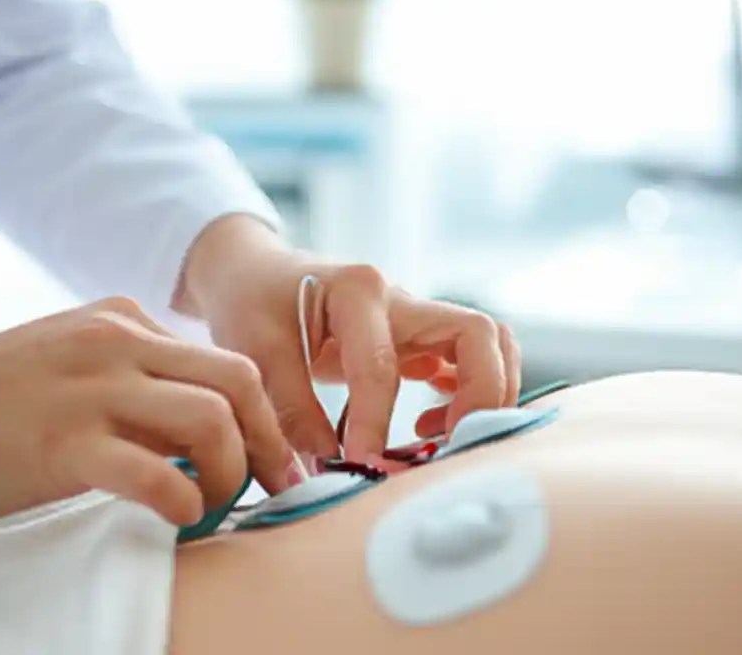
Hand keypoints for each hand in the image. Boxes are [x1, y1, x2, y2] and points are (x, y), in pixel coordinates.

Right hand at [0, 298, 295, 523]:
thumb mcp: (71, 356)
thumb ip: (132, 372)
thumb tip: (199, 421)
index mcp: (123, 320)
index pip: (225, 361)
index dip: (260, 416)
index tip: (268, 459)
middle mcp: (117, 342)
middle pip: (238, 379)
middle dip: (267, 439)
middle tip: (269, 484)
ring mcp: (91, 389)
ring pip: (211, 417)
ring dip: (230, 470)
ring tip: (213, 503)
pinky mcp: (63, 442)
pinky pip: (154, 473)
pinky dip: (184, 501)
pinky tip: (180, 516)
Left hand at [177, 217, 521, 462]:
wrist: (255, 274)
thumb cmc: (251, 305)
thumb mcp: (254, 351)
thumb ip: (289, 410)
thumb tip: (323, 469)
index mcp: (357, 289)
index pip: (381, 365)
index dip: (373, 424)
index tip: (360, 467)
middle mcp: (401, 296)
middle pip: (478, 336)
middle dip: (478, 397)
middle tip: (446, 447)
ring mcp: (418, 316)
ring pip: (490, 344)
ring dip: (485, 394)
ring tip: (436, 437)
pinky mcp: (421, 338)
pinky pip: (471, 360)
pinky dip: (469, 395)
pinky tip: (425, 428)